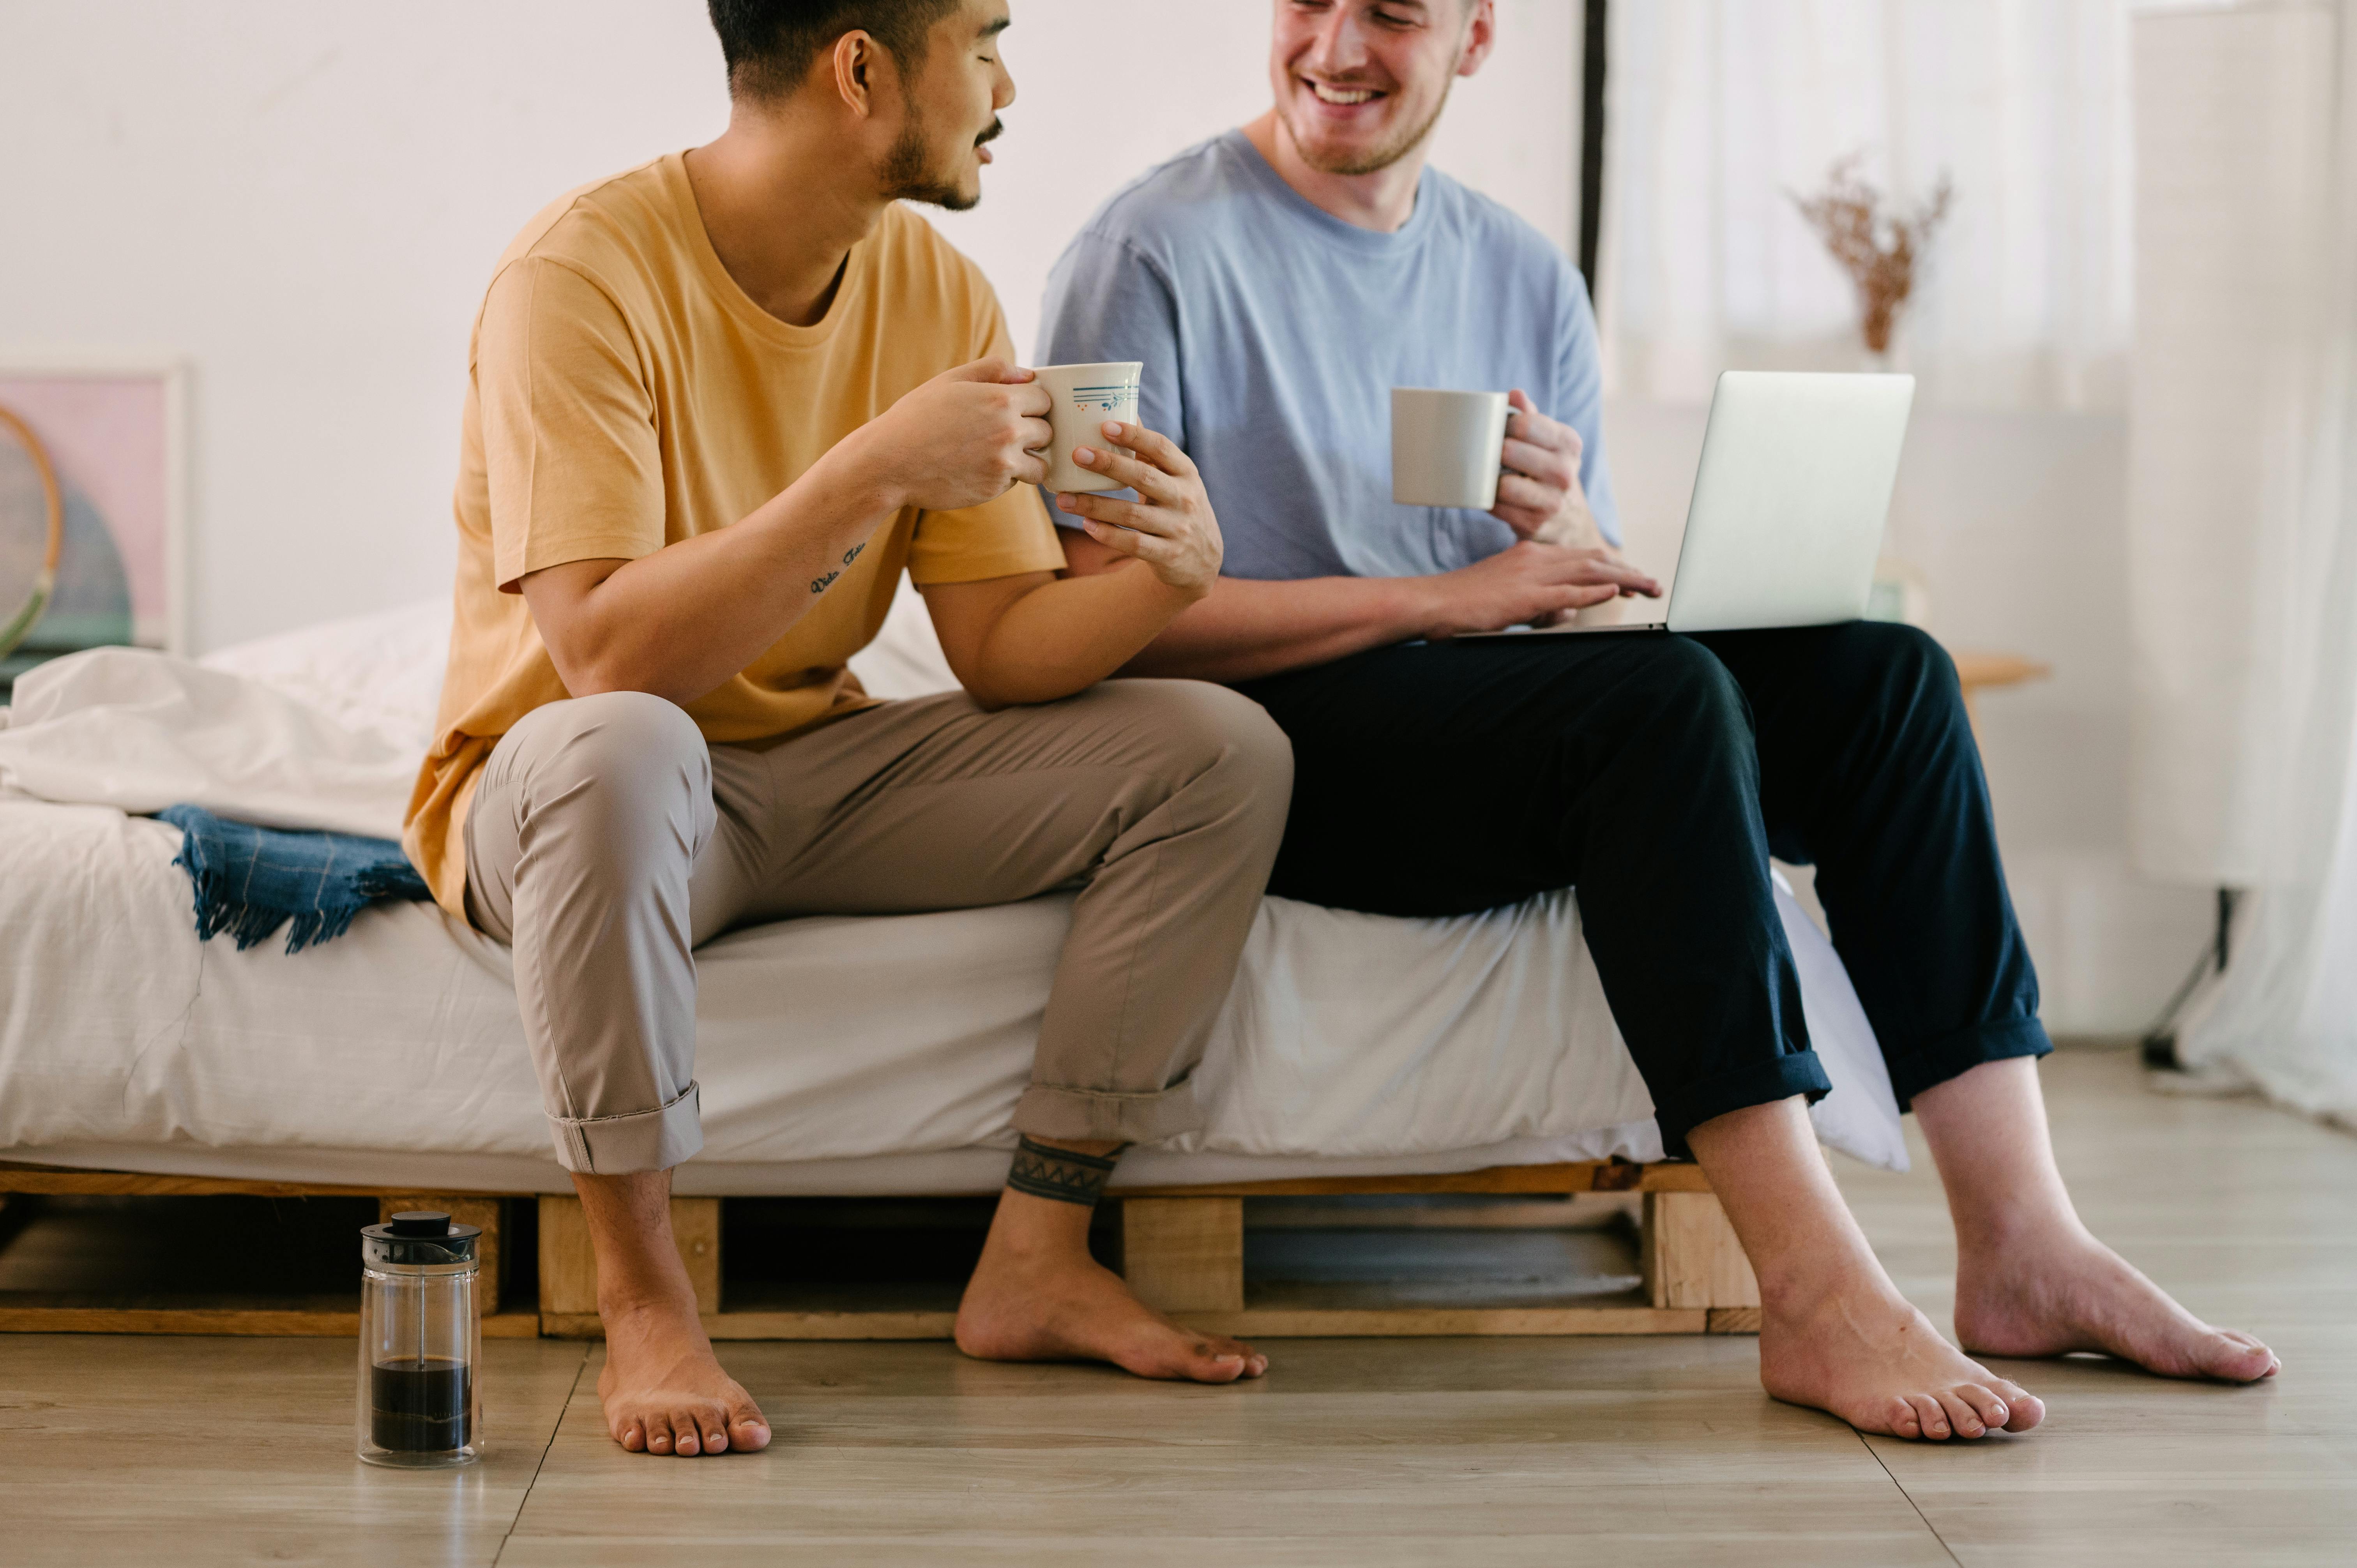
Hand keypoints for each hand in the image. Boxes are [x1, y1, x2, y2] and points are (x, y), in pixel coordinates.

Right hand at [854, 358, 1052, 512]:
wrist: (890, 463)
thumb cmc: (918, 417)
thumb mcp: (951, 381)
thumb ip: (993, 370)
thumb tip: (1028, 374)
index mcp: (1001, 399)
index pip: (1044, 400)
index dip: (1033, 404)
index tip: (1019, 408)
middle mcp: (1008, 431)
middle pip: (1047, 431)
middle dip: (1032, 431)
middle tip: (1006, 432)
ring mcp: (1004, 463)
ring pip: (1040, 463)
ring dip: (1027, 459)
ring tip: (1000, 454)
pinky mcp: (995, 488)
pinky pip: (1017, 482)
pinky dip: (1006, 477)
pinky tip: (979, 468)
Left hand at [1054, 421, 1224, 597]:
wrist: (1203, 559)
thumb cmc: (1179, 507)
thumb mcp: (1176, 479)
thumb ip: (1152, 453)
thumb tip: (1127, 414)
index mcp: (1186, 473)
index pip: (1161, 448)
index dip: (1134, 436)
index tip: (1105, 425)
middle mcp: (1185, 498)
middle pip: (1144, 477)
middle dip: (1109, 464)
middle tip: (1077, 454)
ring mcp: (1178, 528)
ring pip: (1132, 514)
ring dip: (1095, 505)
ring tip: (1064, 499)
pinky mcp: (1168, 554)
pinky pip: (1134, 543)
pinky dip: (1108, 534)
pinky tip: (1087, 524)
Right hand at [1418, 540, 1661, 638]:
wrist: (1430, 603)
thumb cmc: (1462, 606)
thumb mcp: (1509, 602)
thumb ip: (1539, 605)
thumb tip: (1566, 613)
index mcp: (1530, 557)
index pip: (1582, 559)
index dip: (1613, 568)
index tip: (1635, 578)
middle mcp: (1535, 559)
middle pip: (1594, 561)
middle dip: (1629, 571)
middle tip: (1654, 584)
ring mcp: (1530, 575)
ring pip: (1588, 572)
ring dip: (1624, 579)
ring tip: (1649, 587)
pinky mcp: (1523, 596)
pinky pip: (1566, 592)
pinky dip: (1594, 592)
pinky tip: (1616, 592)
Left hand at [1492, 389, 1603, 547]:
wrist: (1569, 521)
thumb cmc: (1549, 471)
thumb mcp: (1549, 442)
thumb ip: (1531, 417)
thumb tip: (1514, 394)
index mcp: (1568, 443)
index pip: (1525, 424)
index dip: (1502, 425)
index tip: (1497, 430)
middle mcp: (1565, 472)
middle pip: (1510, 451)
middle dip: (1494, 452)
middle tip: (1491, 454)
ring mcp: (1552, 501)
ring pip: (1503, 484)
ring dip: (1491, 479)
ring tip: (1493, 475)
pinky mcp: (1534, 524)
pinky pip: (1496, 506)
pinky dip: (1490, 500)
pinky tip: (1494, 495)